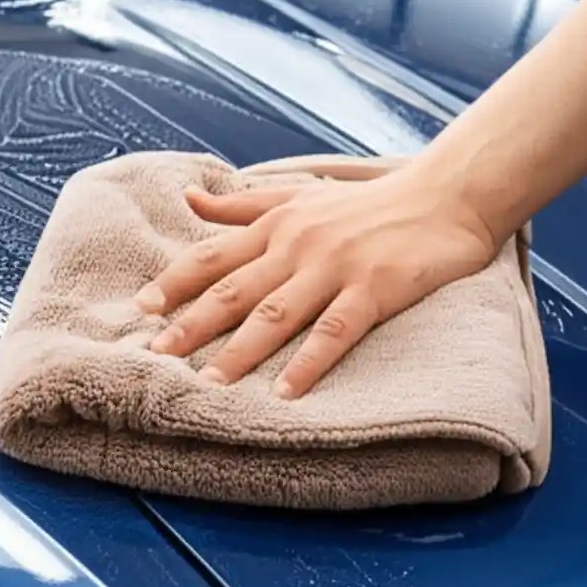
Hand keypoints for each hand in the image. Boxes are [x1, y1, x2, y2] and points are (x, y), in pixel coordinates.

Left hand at [133, 169, 496, 397]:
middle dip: (193, 324)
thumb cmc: (370, 201)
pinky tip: (286, 392)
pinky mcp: (374, 289)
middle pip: (235, 289)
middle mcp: (299, 245)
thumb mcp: (302, 194)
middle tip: (158, 355)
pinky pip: (334, 331)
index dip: (176, 282)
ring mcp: (336, 267)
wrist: (445, 197)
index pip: (214, 254)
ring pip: (277, 314)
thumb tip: (189, 199)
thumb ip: (244, 205)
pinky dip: (309, 363)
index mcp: (278, 224)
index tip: (142, 309)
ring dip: (240, 351)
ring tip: (209, 383)